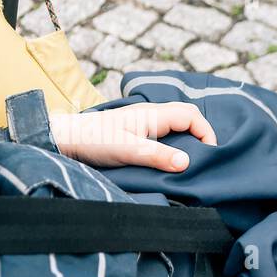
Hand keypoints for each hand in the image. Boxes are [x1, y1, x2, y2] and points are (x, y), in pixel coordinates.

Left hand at [50, 103, 215, 171]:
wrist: (66, 138)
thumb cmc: (94, 141)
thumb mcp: (128, 150)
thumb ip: (157, 155)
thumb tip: (186, 163)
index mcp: (153, 114)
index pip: (192, 115)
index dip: (207, 132)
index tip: (210, 155)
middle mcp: (150, 114)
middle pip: (186, 117)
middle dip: (200, 134)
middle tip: (204, 159)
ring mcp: (142, 121)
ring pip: (175, 125)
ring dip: (186, 139)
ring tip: (190, 162)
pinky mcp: (134, 130)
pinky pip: (163, 132)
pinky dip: (173, 143)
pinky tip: (168, 159)